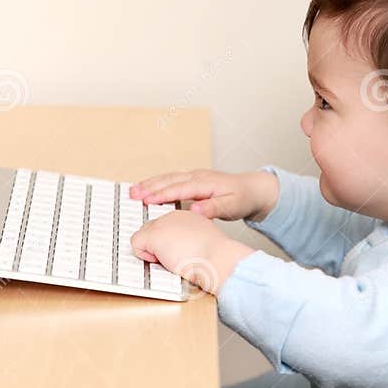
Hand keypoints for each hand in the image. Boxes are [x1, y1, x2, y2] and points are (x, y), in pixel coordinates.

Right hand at [128, 168, 277, 221]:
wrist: (254, 189)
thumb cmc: (243, 198)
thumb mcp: (232, 206)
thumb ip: (213, 209)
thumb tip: (195, 210)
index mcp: (205, 182)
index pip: (179, 188)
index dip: (162, 194)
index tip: (146, 200)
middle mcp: (198, 176)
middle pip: (169, 180)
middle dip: (150, 187)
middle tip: (132, 194)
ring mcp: (195, 177)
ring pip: (169, 178)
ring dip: (151, 184)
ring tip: (134, 190)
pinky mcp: (194, 181)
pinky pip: (172, 180)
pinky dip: (158, 184)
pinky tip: (148, 189)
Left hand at [129, 209, 254, 295]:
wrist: (218, 258)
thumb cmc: (217, 257)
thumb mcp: (205, 244)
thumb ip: (191, 242)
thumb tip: (180, 251)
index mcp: (189, 216)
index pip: (167, 227)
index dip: (168, 243)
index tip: (178, 253)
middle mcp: (175, 216)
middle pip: (152, 231)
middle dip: (158, 247)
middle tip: (176, 259)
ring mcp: (163, 223)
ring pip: (144, 238)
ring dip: (154, 252)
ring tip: (174, 259)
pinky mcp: (153, 233)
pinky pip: (136, 245)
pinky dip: (146, 256)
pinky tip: (165, 259)